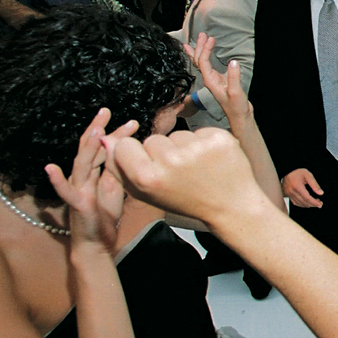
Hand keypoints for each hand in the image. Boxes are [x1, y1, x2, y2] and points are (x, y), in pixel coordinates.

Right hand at [45, 108, 137, 251]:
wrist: (97, 241)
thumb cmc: (105, 214)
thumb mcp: (116, 187)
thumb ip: (118, 169)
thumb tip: (128, 150)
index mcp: (95, 172)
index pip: (103, 147)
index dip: (115, 133)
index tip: (132, 122)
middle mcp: (84, 177)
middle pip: (90, 149)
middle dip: (98, 129)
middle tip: (107, 111)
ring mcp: (78, 188)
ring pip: (81, 164)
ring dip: (86, 146)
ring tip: (94, 130)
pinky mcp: (76, 203)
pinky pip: (65, 191)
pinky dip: (57, 180)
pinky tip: (50, 168)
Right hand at [103, 128, 266, 222]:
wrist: (231, 206)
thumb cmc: (187, 200)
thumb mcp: (147, 194)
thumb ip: (121, 169)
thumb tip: (105, 140)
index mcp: (147, 177)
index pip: (124, 145)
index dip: (136, 156)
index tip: (152, 168)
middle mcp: (170, 161)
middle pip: (152, 140)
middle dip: (163, 152)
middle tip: (180, 173)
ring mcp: (196, 148)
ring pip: (177, 134)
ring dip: (185, 147)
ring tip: (197, 168)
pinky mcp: (218, 138)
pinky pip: (199, 130)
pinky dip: (204, 142)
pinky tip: (212, 160)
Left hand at [185, 33, 251, 125]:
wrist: (239, 115)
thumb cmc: (236, 106)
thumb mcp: (236, 91)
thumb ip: (233, 77)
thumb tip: (233, 62)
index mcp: (210, 81)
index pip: (203, 61)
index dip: (205, 49)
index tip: (211, 39)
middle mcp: (208, 79)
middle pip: (199, 60)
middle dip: (199, 46)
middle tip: (202, 34)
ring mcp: (212, 79)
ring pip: (201, 63)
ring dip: (199, 50)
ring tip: (198, 39)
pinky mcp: (218, 80)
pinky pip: (207, 66)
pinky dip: (204, 57)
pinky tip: (204, 53)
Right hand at [283, 168, 324, 207]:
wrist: (287, 170)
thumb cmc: (298, 171)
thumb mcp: (308, 175)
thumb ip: (314, 185)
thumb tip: (321, 193)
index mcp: (297, 186)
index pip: (307, 198)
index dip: (314, 203)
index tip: (320, 204)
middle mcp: (291, 191)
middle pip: (303, 202)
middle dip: (313, 204)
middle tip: (319, 203)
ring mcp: (288, 194)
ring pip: (299, 204)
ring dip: (308, 205)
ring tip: (314, 202)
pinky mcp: (287, 194)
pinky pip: (295, 202)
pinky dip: (302, 204)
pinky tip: (307, 202)